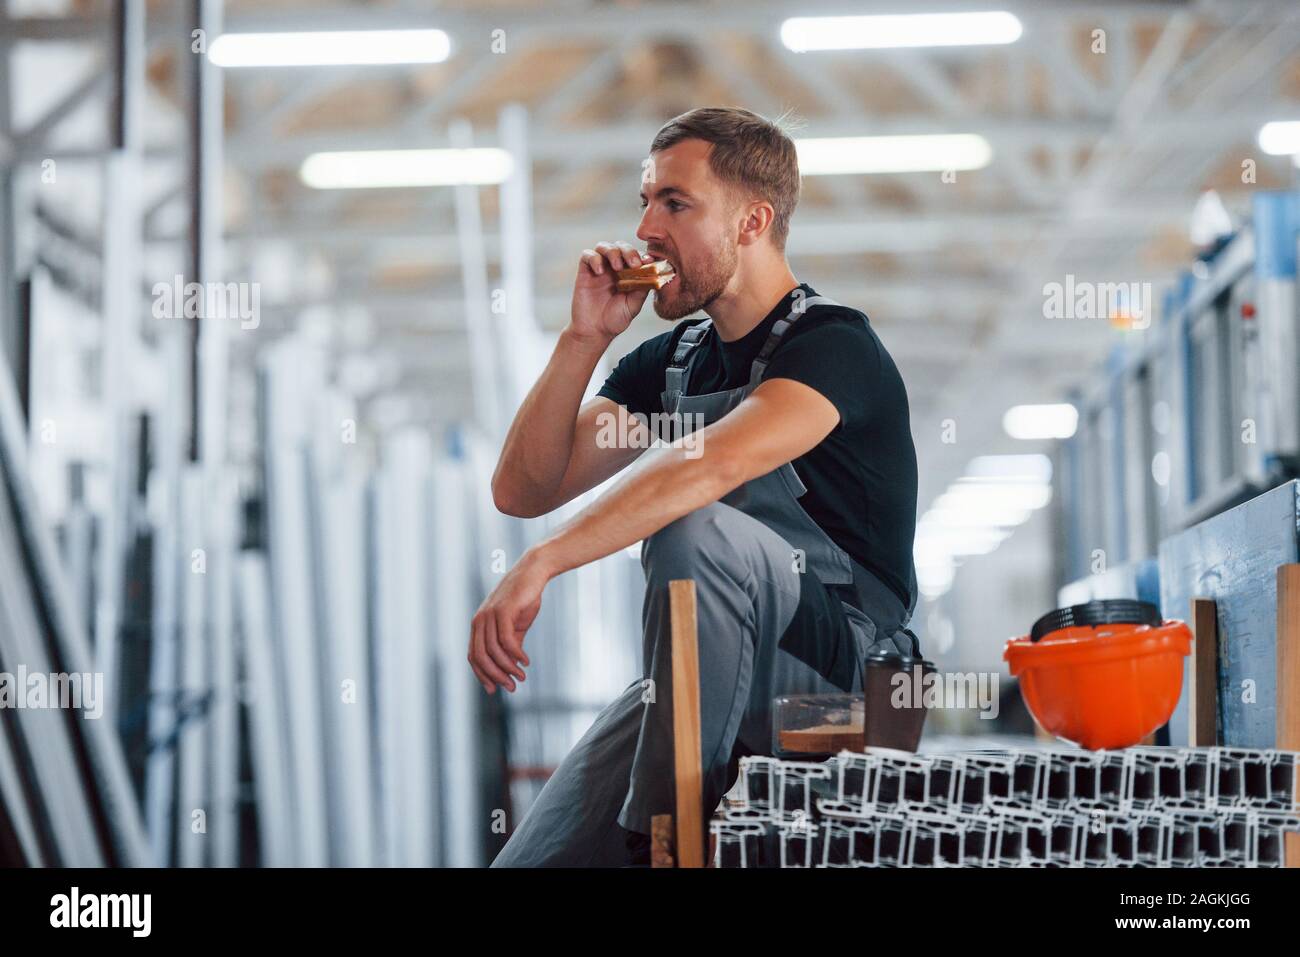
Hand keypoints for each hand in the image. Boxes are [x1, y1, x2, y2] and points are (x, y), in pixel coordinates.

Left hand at [468, 550, 550, 692]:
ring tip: (521, 676)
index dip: (482, 675)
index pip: (473, 656)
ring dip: (508, 668)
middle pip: (481, 657)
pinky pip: (506, 640)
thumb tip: (510, 667)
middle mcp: (479, 620)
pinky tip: (525, 662)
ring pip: (493, 651)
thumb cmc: (523, 600)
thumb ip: (509, 645)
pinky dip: (515, 654)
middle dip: (495, 676)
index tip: (495, 689)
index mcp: (478, 625)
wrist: (533, 573)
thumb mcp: (515, 627)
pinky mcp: (503, 611)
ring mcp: (489, 615)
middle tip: (511, 687)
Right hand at [568, 241, 661, 344]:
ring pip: (604, 246)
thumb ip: (642, 289)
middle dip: (629, 251)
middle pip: (621, 246)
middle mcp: (613, 268)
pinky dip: (594, 259)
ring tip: (617, 267)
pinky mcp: (585, 272)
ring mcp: (599, 269)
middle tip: (634, 264)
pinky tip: (600, 272)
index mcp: (628, 274)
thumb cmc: (614, 319)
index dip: (642, 256)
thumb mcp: (633, 305)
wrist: (594, 332)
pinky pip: (587, 255)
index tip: (649, 262)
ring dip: (613, 252)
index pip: (635, 256)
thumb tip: (654, 274)